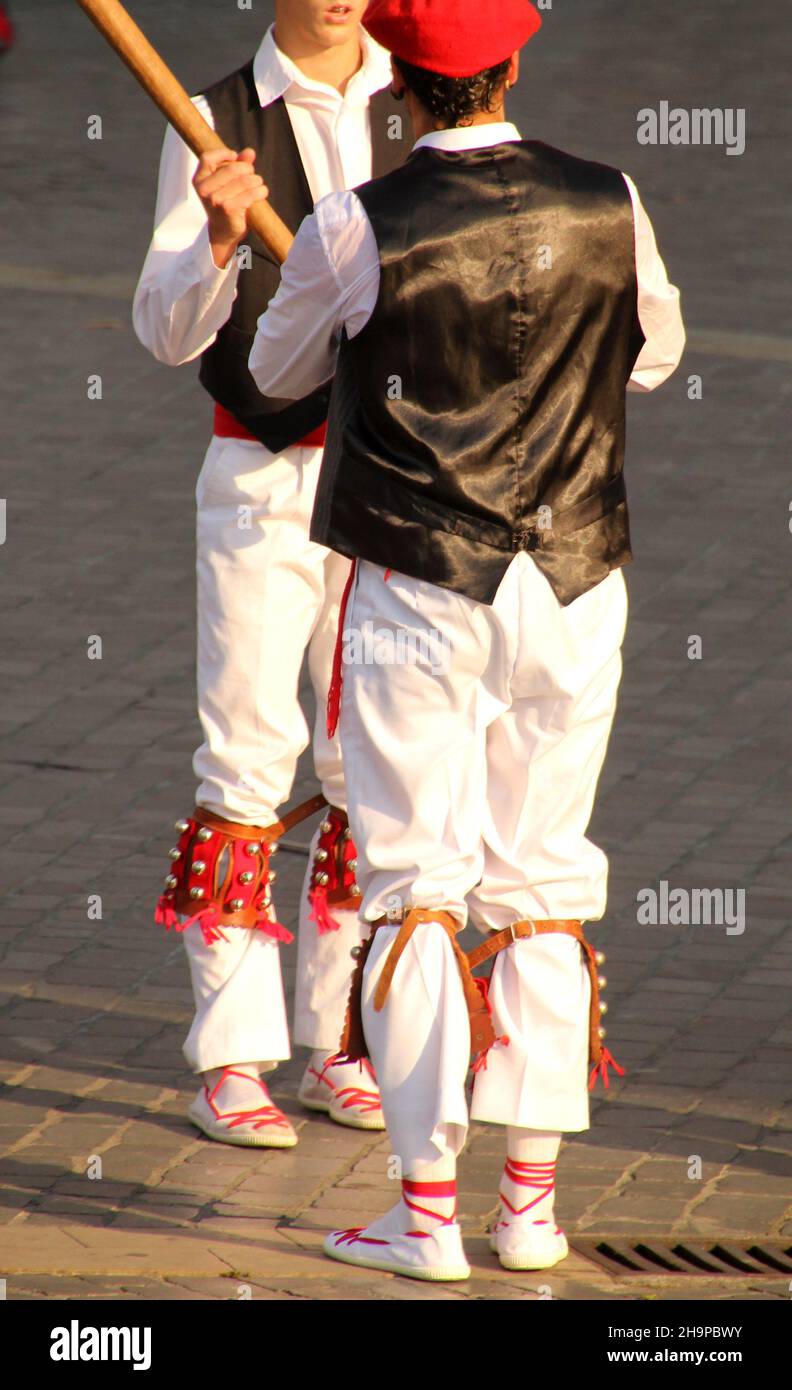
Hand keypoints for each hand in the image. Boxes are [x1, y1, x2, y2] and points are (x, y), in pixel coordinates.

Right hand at [193, 146, 269, 268]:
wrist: (223, 233)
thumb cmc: (224, 203)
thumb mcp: (226, 183)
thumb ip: (237, 164)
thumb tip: (250, 152)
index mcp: (199, 180)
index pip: (207, 158)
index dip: (223, 154)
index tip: (235, 157)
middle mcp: (204, 189)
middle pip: (232, 168)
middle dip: (247, 169)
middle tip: (253, 176)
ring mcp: (215, 200)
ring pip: (244, 180)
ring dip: (257, 181)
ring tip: (259, 184)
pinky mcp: (228, 209)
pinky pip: (250, 194)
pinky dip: (260, 191)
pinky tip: (262, 192)